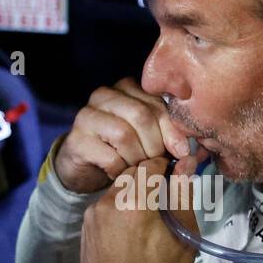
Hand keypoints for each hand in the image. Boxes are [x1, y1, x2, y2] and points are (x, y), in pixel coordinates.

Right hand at [54, 77, 193, 193]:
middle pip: (141, 116)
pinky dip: (121, 171)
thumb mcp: (149, 138)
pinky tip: (121, 174)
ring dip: (137, 158)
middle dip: (154, 145)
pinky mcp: (77, 140)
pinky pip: (110, 157)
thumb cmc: (123, 150)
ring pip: (125, 134)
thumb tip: (185, 150)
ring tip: (138, 169)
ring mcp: (86, 116)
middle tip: (157, 163)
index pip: (156, 104)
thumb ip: (167, 136)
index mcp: (126, 88)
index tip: (182, 152)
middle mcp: (104, 95)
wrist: (86, 168)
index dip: (172, 130)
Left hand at [81, 155, 199, 262]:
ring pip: (117, 188)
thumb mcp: (183, 234)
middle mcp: (108, 202)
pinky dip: (119, 208)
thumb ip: (183, 193)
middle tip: (164, 196)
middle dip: (149, 178)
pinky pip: (105, 205)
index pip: (151, 163)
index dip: (166, 165)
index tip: (175, 174)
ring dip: (133, 193)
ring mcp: (93, 214)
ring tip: (148, 216)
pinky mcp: (86, 226)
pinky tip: (130, 228)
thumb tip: (186, 162)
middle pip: (132, 173)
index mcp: (134, 201)